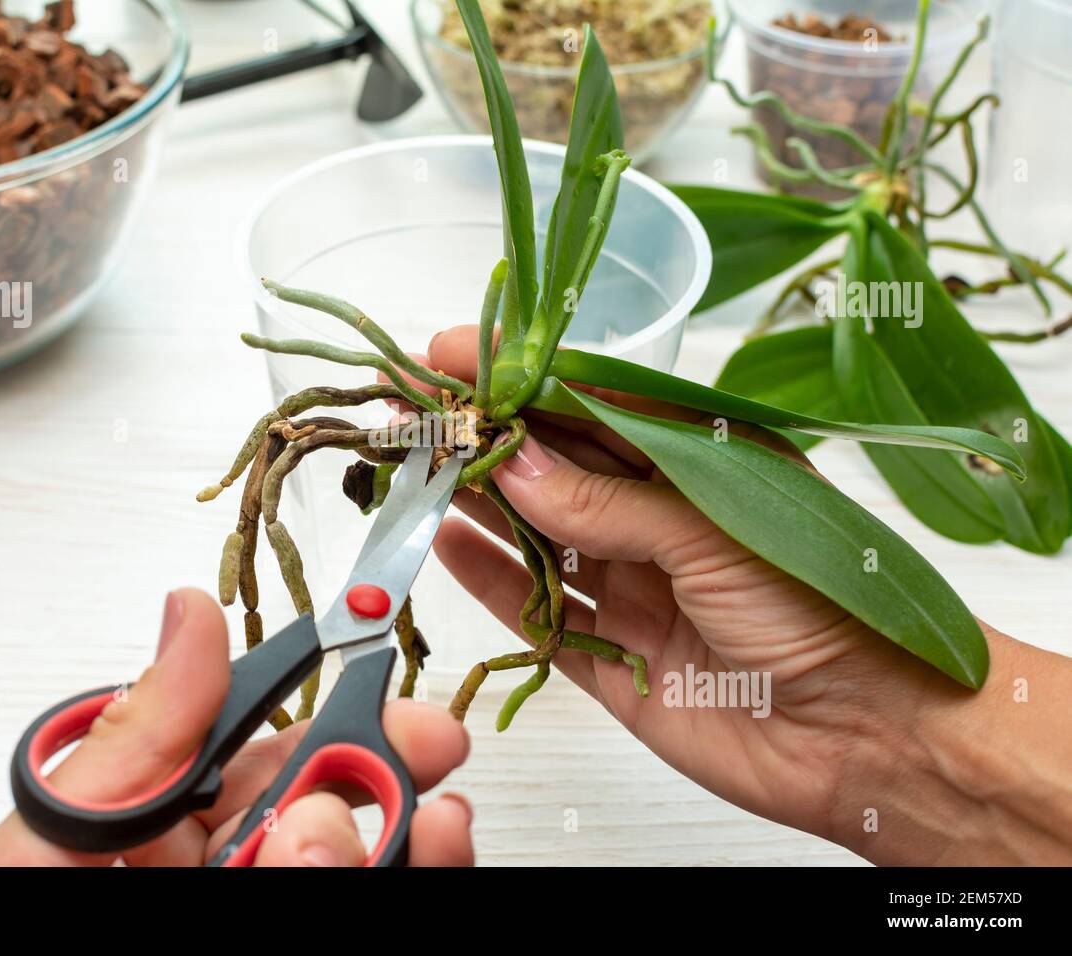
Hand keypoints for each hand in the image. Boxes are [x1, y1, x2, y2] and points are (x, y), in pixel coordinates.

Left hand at [0, 588, 473, 866]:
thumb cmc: (23, 949)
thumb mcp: (51, 855)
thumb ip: (133, 743)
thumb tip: (189, 619)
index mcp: (153, 835)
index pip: (266, 753)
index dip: (337, 711)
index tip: (389, 686)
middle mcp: (224, 874)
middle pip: (335, 805)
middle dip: (383, 772)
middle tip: (414, 760)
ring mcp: (275, 910)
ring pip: (369, 863)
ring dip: (408, 834)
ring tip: (420, 825)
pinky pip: (383, 911)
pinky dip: (418, 876)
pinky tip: (425, 856)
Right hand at [427, 326, 1071, 863]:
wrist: (868, 737)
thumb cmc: (823, 610)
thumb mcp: (711, 532)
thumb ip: (606, 503)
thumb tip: (515, 460)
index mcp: (694, 465)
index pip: (591, 402)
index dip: (520, 374)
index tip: (452, 352)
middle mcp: (657, 520)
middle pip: (552, 465)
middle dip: (482, 432)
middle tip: (412, 407)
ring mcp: (630, 587)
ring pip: (535, 532)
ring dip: (475, 498)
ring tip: (413, 462)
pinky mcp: (610, 657)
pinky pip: (535, 610)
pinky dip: (489, 578)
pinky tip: (445, 540)